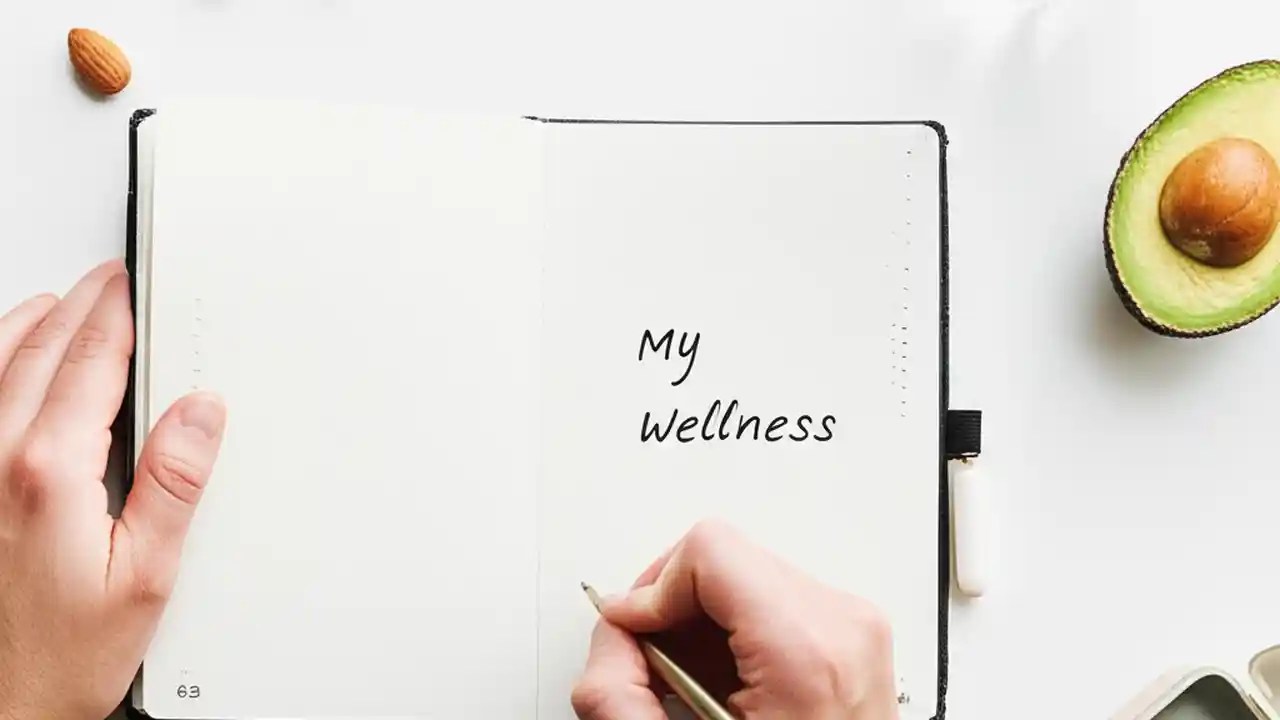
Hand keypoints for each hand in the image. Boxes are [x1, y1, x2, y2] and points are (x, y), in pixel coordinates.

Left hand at [0, 260, 226, 719]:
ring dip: (30, 324)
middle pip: (38, 354)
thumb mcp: (148, 575)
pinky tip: (9, 359)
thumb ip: (175, 484)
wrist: (2, 704)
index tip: (128, 288)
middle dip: (77, 307)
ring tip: (61, 300)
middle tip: (106, 280)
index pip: (90, 367)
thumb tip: (199, 413)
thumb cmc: (66, 654)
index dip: (114, 319)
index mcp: (50, 474)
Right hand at [571, 519, 898, 719]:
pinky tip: (721, 681)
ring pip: (741, 572)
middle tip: (652, 668)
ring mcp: (851, 624)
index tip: (635, 632)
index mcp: (805, 652)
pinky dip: (728, 630)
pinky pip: (769, 596)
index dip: (653, 590)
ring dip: (697, 621)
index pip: (709, 550)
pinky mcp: (848, 632)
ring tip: (691, 683)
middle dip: (670, 609)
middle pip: (722, 557)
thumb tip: (609, 638)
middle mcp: (840, 624)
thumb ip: (619, 693)